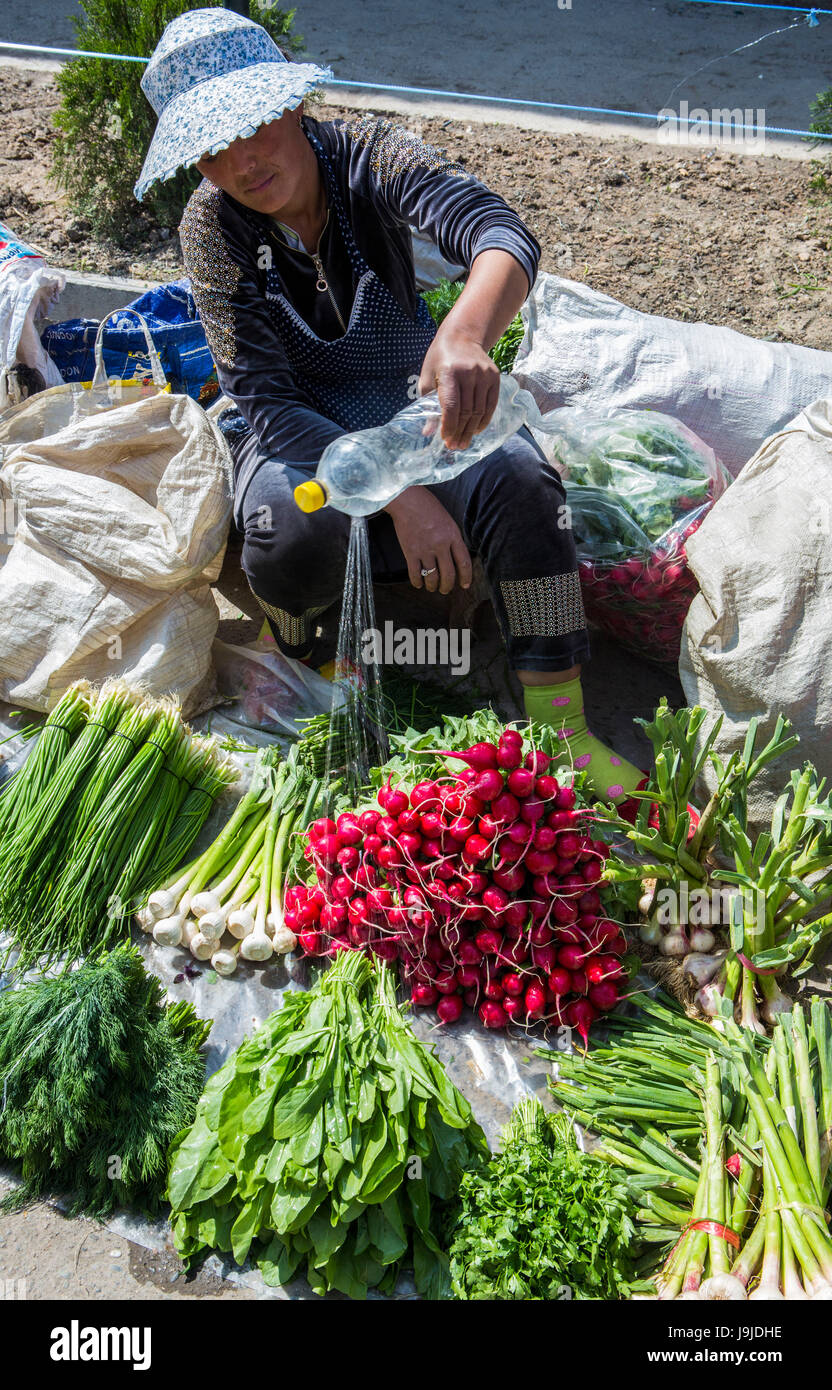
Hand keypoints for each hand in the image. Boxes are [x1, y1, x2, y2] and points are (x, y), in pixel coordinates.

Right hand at [385, 486, 472, 593]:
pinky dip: (417, 582)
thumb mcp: (447, 521)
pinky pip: (415, 574)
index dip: (466, 577)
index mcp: (453, 536)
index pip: (464, 562)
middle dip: (448, 586)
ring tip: (432, 588)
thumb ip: (452, 539)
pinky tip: (418, 584)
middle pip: (448, 574)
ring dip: (433, 586)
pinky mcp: (410, 552)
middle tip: (445, 590)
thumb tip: (455, 558)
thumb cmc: (427, 507)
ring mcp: (425, 550)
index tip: (465, 585)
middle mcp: (441, 545)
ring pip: (432, 577)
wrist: (407, 501)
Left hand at [418, 327, 500, 451]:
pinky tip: (475, 430)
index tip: (445, 439)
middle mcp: (469, 372)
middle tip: (454, 446)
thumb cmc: (439, 359)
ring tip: (464, 442)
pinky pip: (491, 404)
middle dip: (460, 432)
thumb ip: (427, 405)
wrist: (462, 336)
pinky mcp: (494, 376)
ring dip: (471, 430)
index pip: (452, 406)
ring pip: (479, 410)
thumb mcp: (427, 378)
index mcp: (450, 372)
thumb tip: (429, 433)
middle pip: (467, 411)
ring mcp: (484, 374)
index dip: (449, 426)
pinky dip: (484, 420)